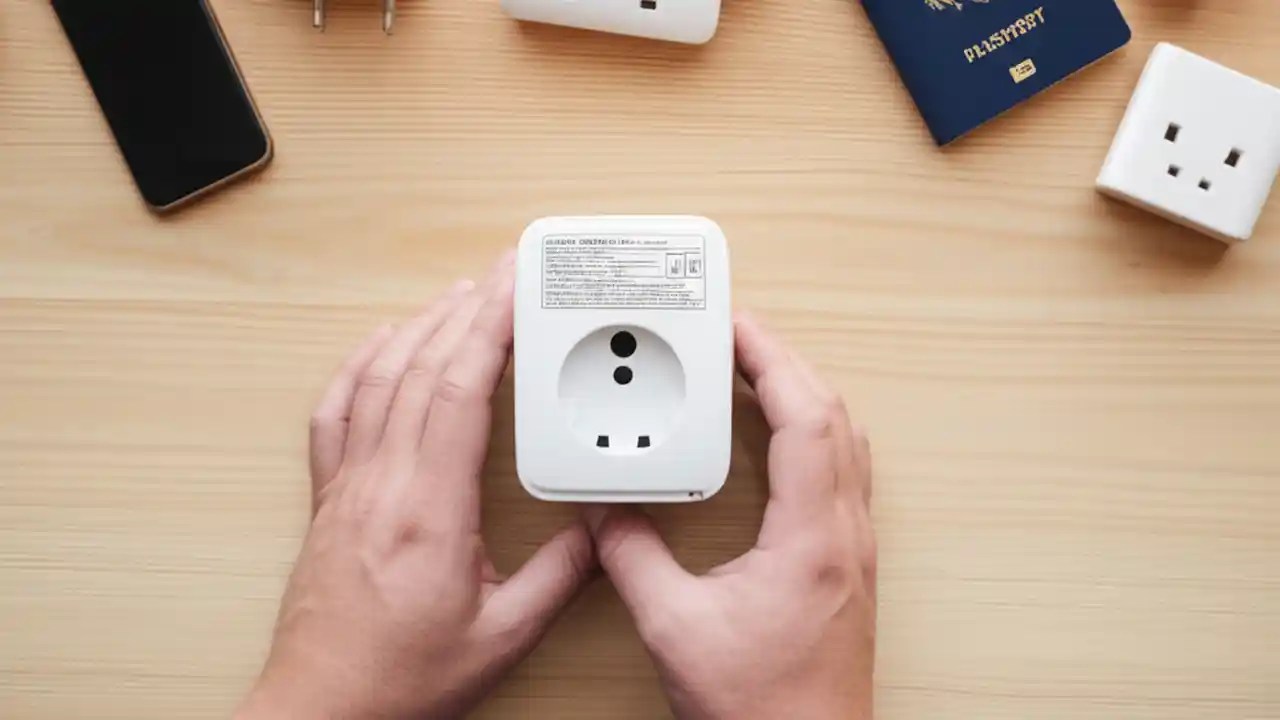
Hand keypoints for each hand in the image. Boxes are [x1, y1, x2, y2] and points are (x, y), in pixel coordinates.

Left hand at [237, 253, 597, 719]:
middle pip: (420, 368)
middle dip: (466, 308)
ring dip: (419, 326)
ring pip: (377, 380)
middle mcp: (380, 485)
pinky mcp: (326, 499)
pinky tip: (378, 345)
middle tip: (500, 271)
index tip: (513, 286)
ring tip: (457, 294)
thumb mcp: (502, 638)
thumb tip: (600, 531)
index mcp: (428, 510)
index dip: (488, 328)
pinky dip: (358, 365)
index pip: (458, 392)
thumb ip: (558, 578)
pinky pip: (335, 413)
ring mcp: (346, 487)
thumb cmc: (399, 680)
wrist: (319, 711)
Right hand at [586, 313, 875, 719]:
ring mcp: (853, 549)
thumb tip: (605, 512)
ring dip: (804, 395)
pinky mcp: (846, 565)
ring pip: (846, 443)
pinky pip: (842, 473)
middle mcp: (845, 534)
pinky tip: (777, 441)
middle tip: (737, 335)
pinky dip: (810, 434)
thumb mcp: (675, 629)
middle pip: (833, 416)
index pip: (806, 418)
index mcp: (811, 537)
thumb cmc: (760, 710)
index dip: (771, 360)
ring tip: (754, 373)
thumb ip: (632, 559)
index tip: (736, 326)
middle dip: (786, 362)